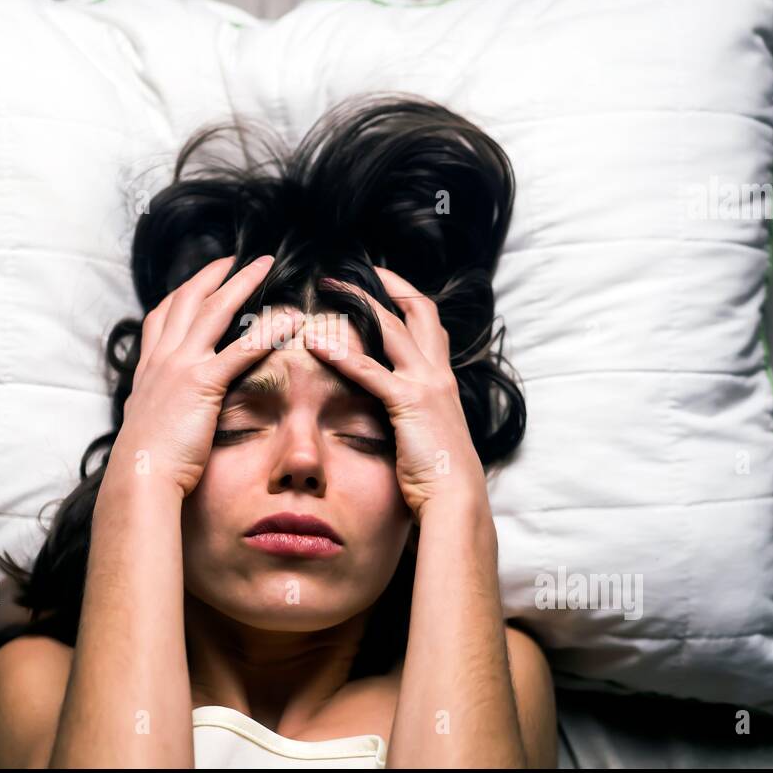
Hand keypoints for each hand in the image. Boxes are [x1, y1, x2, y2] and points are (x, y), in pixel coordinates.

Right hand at [107, 254, 299, 498]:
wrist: (139, 476)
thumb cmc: (144, 462)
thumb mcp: (146, 423)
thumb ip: (157, 407)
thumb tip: (163, 411)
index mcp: (149, 368)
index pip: (162, 316)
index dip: (182, 292)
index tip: (200, 278)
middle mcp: (163, 359)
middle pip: (188, 300)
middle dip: (212, 274)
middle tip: (235, 257)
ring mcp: (181, 367)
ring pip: (213, 311)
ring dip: (241, 283)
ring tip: (264, 266)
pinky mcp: (202, 383)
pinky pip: (240, 350)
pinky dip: (266, 331)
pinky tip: (289, 320)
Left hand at [306, 268, 487, 521]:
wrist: (456, 499)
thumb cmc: (440, 474)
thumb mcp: (429, 432)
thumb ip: (414, 412)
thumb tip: (393, 409)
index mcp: (443, 379)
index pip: (428, 323)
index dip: (406, 297)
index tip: (381, 282)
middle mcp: (438, 374)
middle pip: (419, 310)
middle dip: (387, 285)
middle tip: (351, 274)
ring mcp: (426, 385)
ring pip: (393, 329)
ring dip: (359, 305)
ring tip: (328, 290)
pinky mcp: (409, 404)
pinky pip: (371, 371)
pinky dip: (343, 355)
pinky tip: (316, 345)